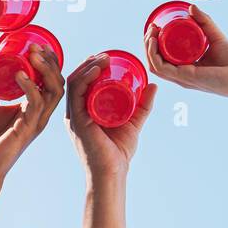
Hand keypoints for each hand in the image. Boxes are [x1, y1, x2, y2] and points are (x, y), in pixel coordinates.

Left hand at [0, 48, 64, 179]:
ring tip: (32, 55)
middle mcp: (39, 114)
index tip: (38, 45)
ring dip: (44, 70)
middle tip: (36, 47)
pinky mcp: (27, 128)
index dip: (49, 63)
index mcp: (33, 108)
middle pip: (57, 83)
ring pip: (53, 91)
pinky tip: (19, 75)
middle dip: (50, 62)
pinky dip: (29, 86)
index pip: (50, 81)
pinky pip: (36, 103)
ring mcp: (36, 121)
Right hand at [64, 55, 156, 178]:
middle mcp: (75, 112)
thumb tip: (153, 85)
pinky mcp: (77, 121)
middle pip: (76, 79)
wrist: (112, 173)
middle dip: (89, 63)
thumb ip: (142, 106)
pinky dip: (85, 79)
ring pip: (74, 82)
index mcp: (83, 111)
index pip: (82, 83)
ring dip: (88, 67)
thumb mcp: (133, 122)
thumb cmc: (118, 152)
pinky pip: (76, 94)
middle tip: (105, 55)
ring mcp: (74, 116)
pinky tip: (96, 70)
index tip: (105, 57)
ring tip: (103, 59)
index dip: (90, 67)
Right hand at [143, 5, 227, 99]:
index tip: (156, 27)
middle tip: (152, 27)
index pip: (162, 58)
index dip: (154, 43)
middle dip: (148, 43)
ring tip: (151, 32)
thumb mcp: (215, 37)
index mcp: (185, 68)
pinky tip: (154, 41)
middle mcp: (181, 75)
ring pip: (154, 64)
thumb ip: (205, 23)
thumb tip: (192, 7)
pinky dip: (154, 54)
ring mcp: (182, 77)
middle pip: (155, 61)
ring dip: (148, 48)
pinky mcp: (186, 77)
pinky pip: (162, 68)